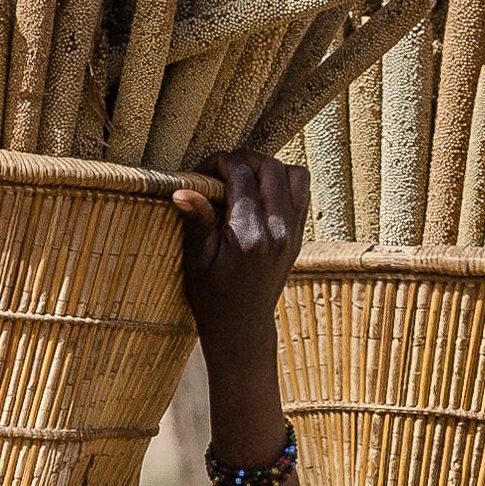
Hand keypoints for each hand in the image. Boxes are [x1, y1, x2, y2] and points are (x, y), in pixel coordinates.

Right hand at [178, 147, 307, 346]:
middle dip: (244, 159)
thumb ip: (196, 222)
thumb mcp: (196, 261)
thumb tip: (182, 190)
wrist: (243, 326)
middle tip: (221, 169)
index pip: (241, 175)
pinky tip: (259, 192)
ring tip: (244, 177)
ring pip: (295, 175)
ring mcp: (293, 233)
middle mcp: (278, 231)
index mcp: (250, 236)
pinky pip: (301, 192)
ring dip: (269, 167)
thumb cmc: (212, 296)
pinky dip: (283, 181)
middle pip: (271, 168)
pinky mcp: (299, 235)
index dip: (218, 163)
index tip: (202, 172)